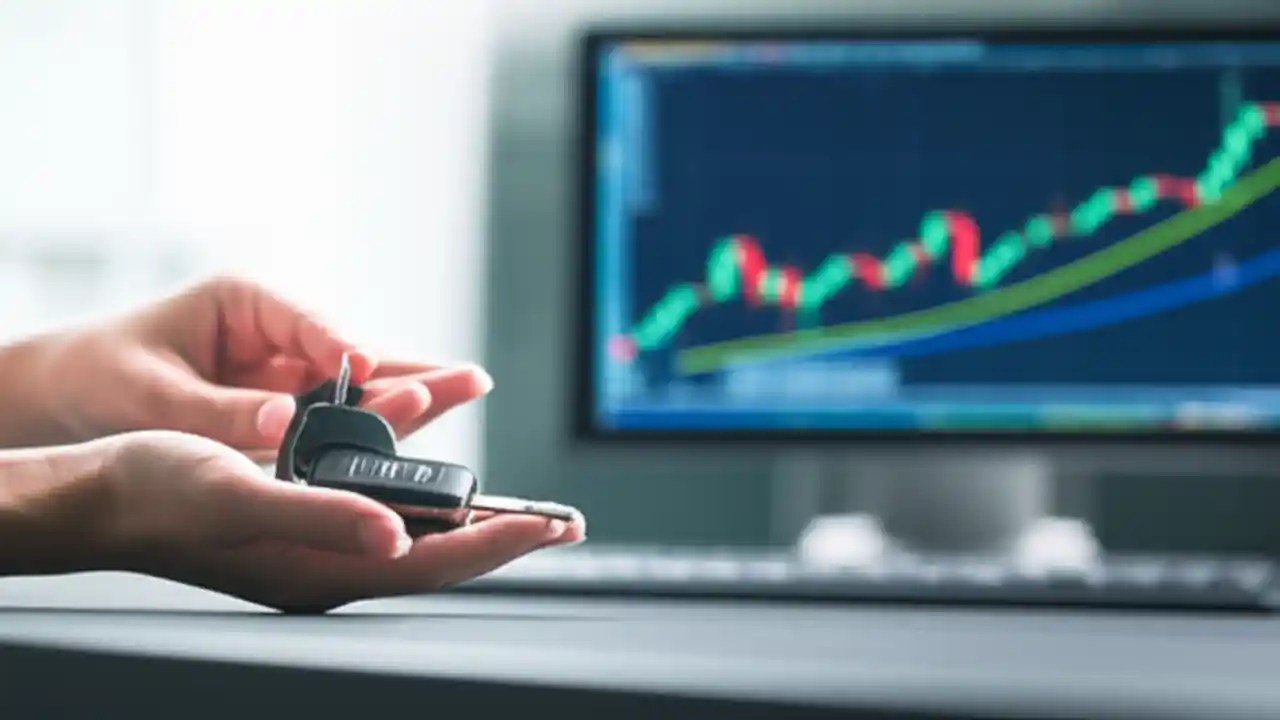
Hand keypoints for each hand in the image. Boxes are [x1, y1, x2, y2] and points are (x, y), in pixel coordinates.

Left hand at [8, 275, 490, 454]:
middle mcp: (275, 333)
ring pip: (356, 383)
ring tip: (467, 389)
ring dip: (406, 393)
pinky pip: (337, 414)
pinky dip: (377, 422)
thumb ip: (218, 411)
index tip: (368, 366)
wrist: (67, 400)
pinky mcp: (286, 404)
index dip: (339, 347)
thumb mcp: (151, 393)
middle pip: (351, 352)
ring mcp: (285, 370)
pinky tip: (424, 422)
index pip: (306, 324)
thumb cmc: (99, 378)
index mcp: (244, 302)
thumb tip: (281, 423)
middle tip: (467, 377)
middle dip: (406, 366)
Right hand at [51, 430, 583, 611]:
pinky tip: (441, 491)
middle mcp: (328, 565)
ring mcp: (320, 549)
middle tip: (563, 523)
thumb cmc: (157, 495)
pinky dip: (426, 503)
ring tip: (525, 512)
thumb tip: (395, 535)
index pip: (433, 563)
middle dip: (504, 539)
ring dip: (473, 522)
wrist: (102, 494)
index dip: (498, 542)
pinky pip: (386, 517)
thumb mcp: (236, 496)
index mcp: (319, 568)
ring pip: (418, 539)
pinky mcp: (307, 527)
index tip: (553, 525)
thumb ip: (318, 517)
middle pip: (438, 558)